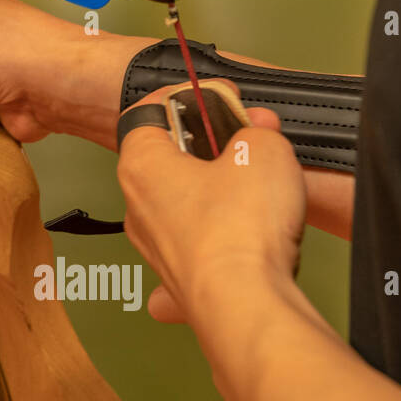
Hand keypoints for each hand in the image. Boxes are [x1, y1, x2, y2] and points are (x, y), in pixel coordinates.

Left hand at [117, 82, 306, 325]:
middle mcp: (138, 208)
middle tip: (248, 138)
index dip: (184, 98)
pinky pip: (198, 250)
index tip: (214, 96)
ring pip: (184, 206)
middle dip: (210, 145)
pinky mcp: (179, 281)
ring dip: (218, 192)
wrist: (245, 304)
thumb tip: (256, 133)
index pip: (147, 114)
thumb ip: (256, 133)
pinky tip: (245, 240)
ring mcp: (156, 249)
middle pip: (169, 161)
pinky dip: (220, 240)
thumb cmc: (240, 228)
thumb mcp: (263, 150)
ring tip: (260, 187)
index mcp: (141, 166)